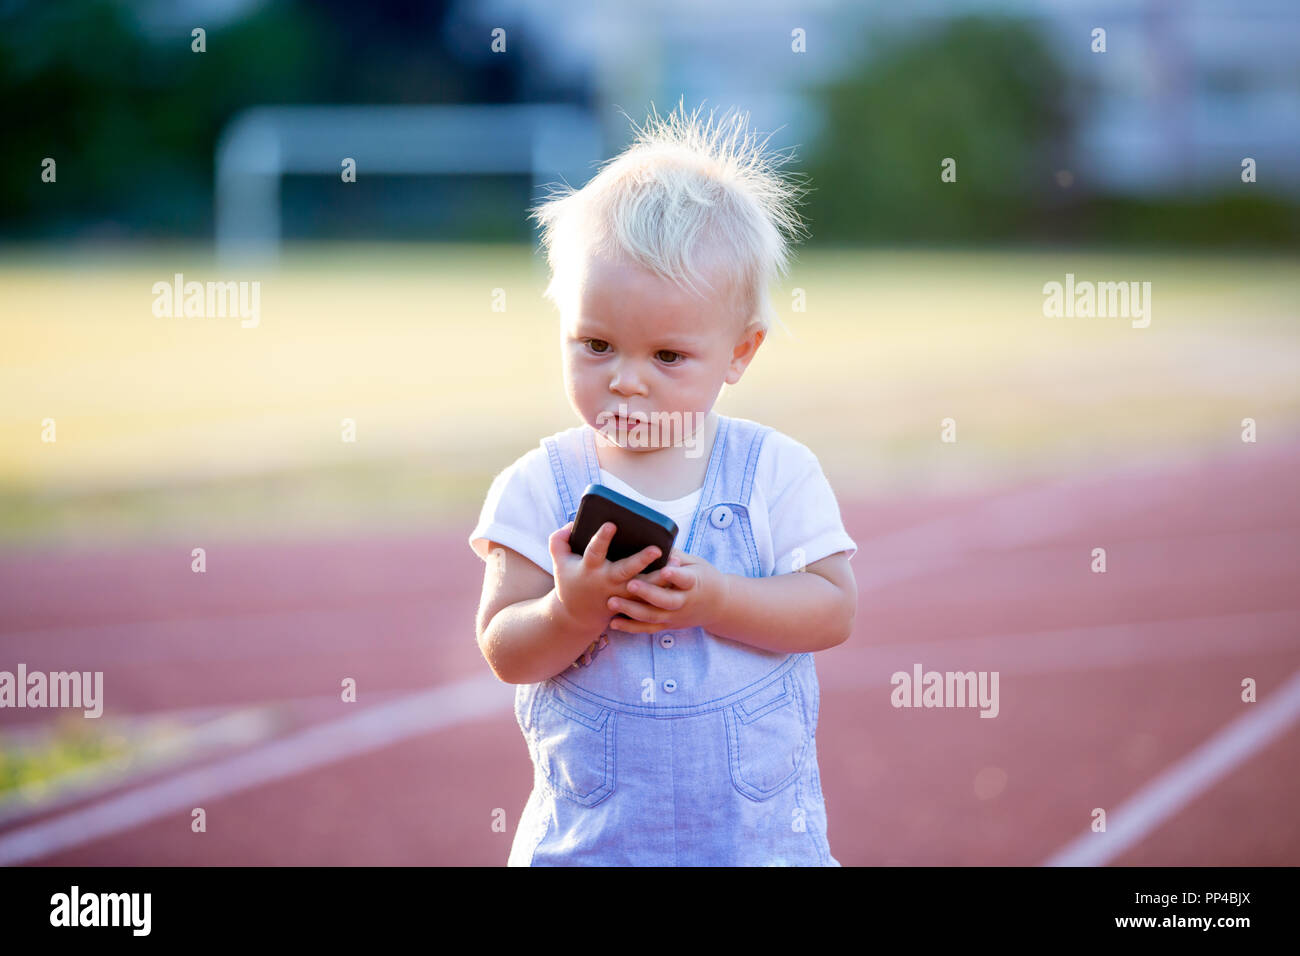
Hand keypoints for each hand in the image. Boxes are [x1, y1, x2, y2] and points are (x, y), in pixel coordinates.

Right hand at [547, 520, 671, 638]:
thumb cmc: (570, 581)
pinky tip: (679, 575)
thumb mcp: (559, 561)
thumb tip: (571, 524)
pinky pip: (650, 596)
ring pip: (643, 587)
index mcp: (589, 569)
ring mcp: (621, 594)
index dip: (602, 538)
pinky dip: (663, 587)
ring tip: (676, 563)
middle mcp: (607, 582)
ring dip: (660, 577)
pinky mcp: (632, 603)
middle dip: (640, 560)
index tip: (611, 524)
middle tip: (656, 549)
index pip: (594, 551)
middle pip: (625, 571)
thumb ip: (558, 540)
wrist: (577, 617)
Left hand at [604, 548, 730, 633]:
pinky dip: (630, 627)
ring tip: (612, 602)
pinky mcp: (668, 625)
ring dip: (631, 611)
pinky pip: (647, 629)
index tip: (665, 569)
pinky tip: (614, 623)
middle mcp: (684, 602)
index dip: (675, 575)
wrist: (718, 606)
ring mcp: (675, 616)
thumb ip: (677, 556)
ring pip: (653, 617)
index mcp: (694, 583)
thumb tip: (656, 542)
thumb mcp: (696, 563)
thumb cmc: (704, 577)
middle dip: (647, 593)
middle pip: (665, 601)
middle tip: (630, 584)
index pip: (685, 579)